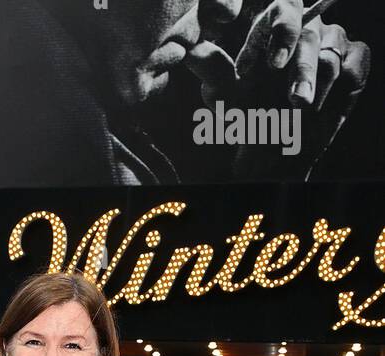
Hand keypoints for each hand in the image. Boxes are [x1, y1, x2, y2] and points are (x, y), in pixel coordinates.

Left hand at [189, 1, 369, 177]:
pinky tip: (321, 108)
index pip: (281, 13)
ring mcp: (332, 41)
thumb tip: (191, 54)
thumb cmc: (249, 116)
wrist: (274, 152)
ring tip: (300, 110)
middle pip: (310, 35)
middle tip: (295, 98)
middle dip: (302, 70)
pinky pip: (354, 66)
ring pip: (331, 55)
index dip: (280, 33)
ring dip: (316, 86)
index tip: (269, 63)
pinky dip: (340, 90)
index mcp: (273, 25)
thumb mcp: (227, 97)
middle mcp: (305, 28)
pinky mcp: (354, 60)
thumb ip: (214, 71)